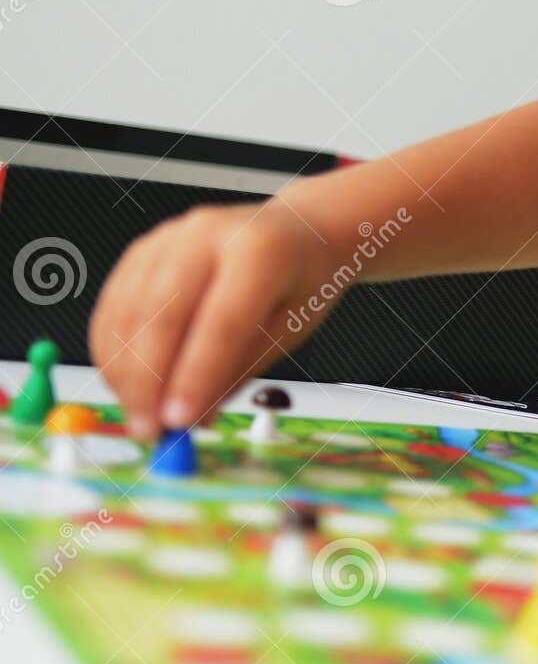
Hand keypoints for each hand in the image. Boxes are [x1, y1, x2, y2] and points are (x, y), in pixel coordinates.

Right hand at [88, 202, 339, 438]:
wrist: (295, 233)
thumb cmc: (298, 283)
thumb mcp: (288, 330)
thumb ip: (239, 371)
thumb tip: (193, 419)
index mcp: (260, 250)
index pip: (222, 320)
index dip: (196, 375)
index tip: (179, 422)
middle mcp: (207, 233)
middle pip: (163, 313)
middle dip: (148, 381)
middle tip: (150, 431)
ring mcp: (168, 238)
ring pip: (128, 311)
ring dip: (124, 373)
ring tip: (140, 415)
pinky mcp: (142, 250)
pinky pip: (114, 306)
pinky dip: (112, 351)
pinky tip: (126, 384)